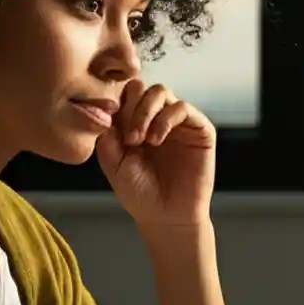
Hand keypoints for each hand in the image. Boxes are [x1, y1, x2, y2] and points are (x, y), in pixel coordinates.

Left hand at [96, 80, 215, 228]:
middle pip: (141, 86)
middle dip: (130, 106)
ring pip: (161, 91)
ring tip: (140, 140)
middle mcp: (156, 118)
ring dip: (146, 111)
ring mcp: (177, 122)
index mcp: (133, 123)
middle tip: (128, 137)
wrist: (166, 217)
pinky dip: (165, 119)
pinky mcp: (198, 129)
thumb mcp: (113, 164)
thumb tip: (104, 110)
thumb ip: (107, 136)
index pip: (123, 94)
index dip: (114, 103)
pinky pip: (182, 107)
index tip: (109, 126)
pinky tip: (156, 140)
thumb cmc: (140, 194)